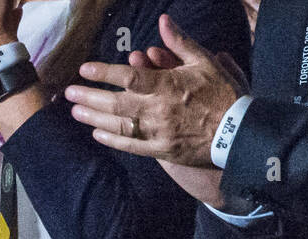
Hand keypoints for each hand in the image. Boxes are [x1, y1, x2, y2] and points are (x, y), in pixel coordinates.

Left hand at [64, 14, 243, 165]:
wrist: (239, 131)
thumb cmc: (223, 93)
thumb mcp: (205, 62)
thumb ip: (180, 42)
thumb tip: (163, 20)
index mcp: (167, 86)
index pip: (128, 77)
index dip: (103, 72)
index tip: (84, 69)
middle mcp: (157, 109)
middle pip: (114, 102)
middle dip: (88, 96)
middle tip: (68, 93)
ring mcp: (156, 132)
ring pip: (117, 124)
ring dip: (93, 117)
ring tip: (74, 111)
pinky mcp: (159, 150)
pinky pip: (129, 145)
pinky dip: (111, 139)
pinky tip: (96, 133)